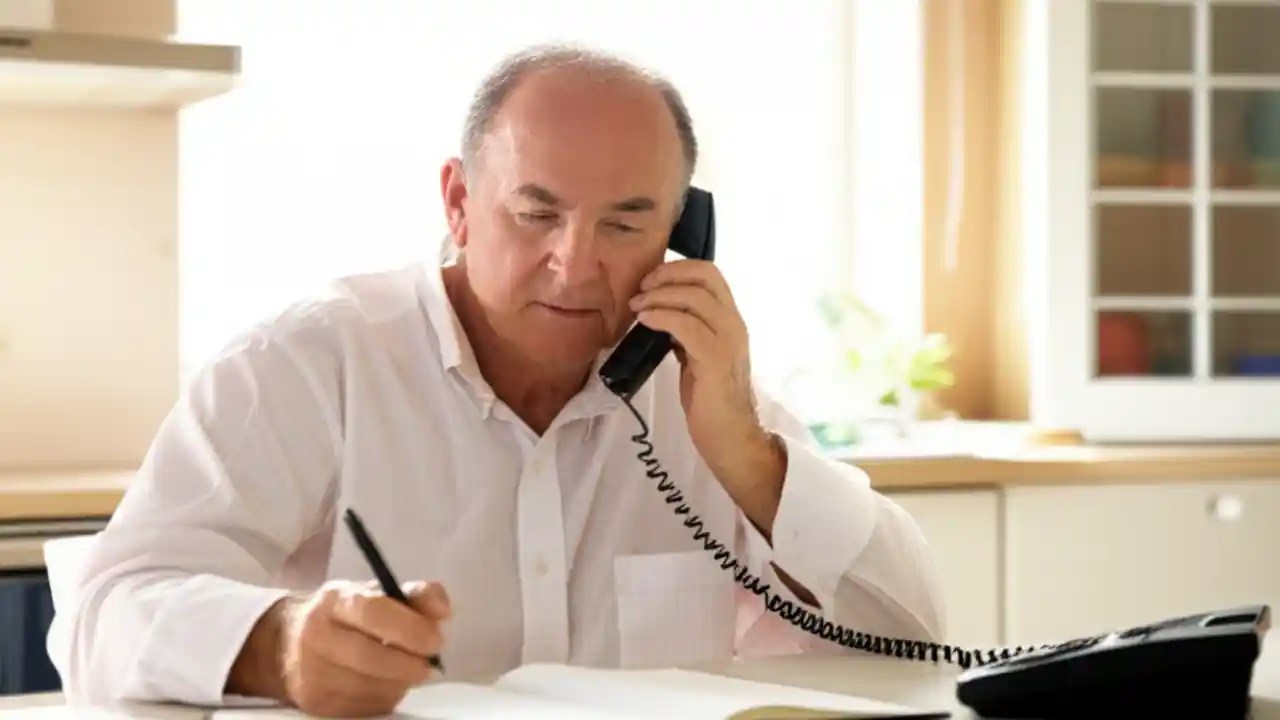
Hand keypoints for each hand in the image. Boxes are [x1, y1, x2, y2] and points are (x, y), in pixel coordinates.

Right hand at [228, 579, 449, 717]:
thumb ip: (416, 596)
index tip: (436, 639)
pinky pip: (364, 706)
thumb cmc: (346, 616)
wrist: (290, 644)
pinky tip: (387, 683)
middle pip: (370, 656)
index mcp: (335, 600)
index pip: (373, 612)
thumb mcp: (377, 594)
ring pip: (369, 686)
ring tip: (407, 670)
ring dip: (399, 681)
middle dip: (409, 663)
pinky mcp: (316, 703)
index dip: (410, 628)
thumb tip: (443, 609)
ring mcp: (312, 672)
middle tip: (429, 664)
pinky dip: (385, 696)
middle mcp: (317, 635)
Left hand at [628, 260, 774, 479]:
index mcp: (730, 321)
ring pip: (694, 296)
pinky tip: (644, 321)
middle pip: (705, 275)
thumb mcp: (696, 357)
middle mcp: (734, 324)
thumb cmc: (711, 401)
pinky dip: (661, 316)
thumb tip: (660, 314)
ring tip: (636, 306)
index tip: (650, 280)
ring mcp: (728, 340)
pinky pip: (686, 325)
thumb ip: (686, 334)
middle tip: (641, 288)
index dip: (678, 268)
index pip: (711, 274)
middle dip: (667, 274)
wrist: (731, 437)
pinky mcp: (715, 359)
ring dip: (659, 295)